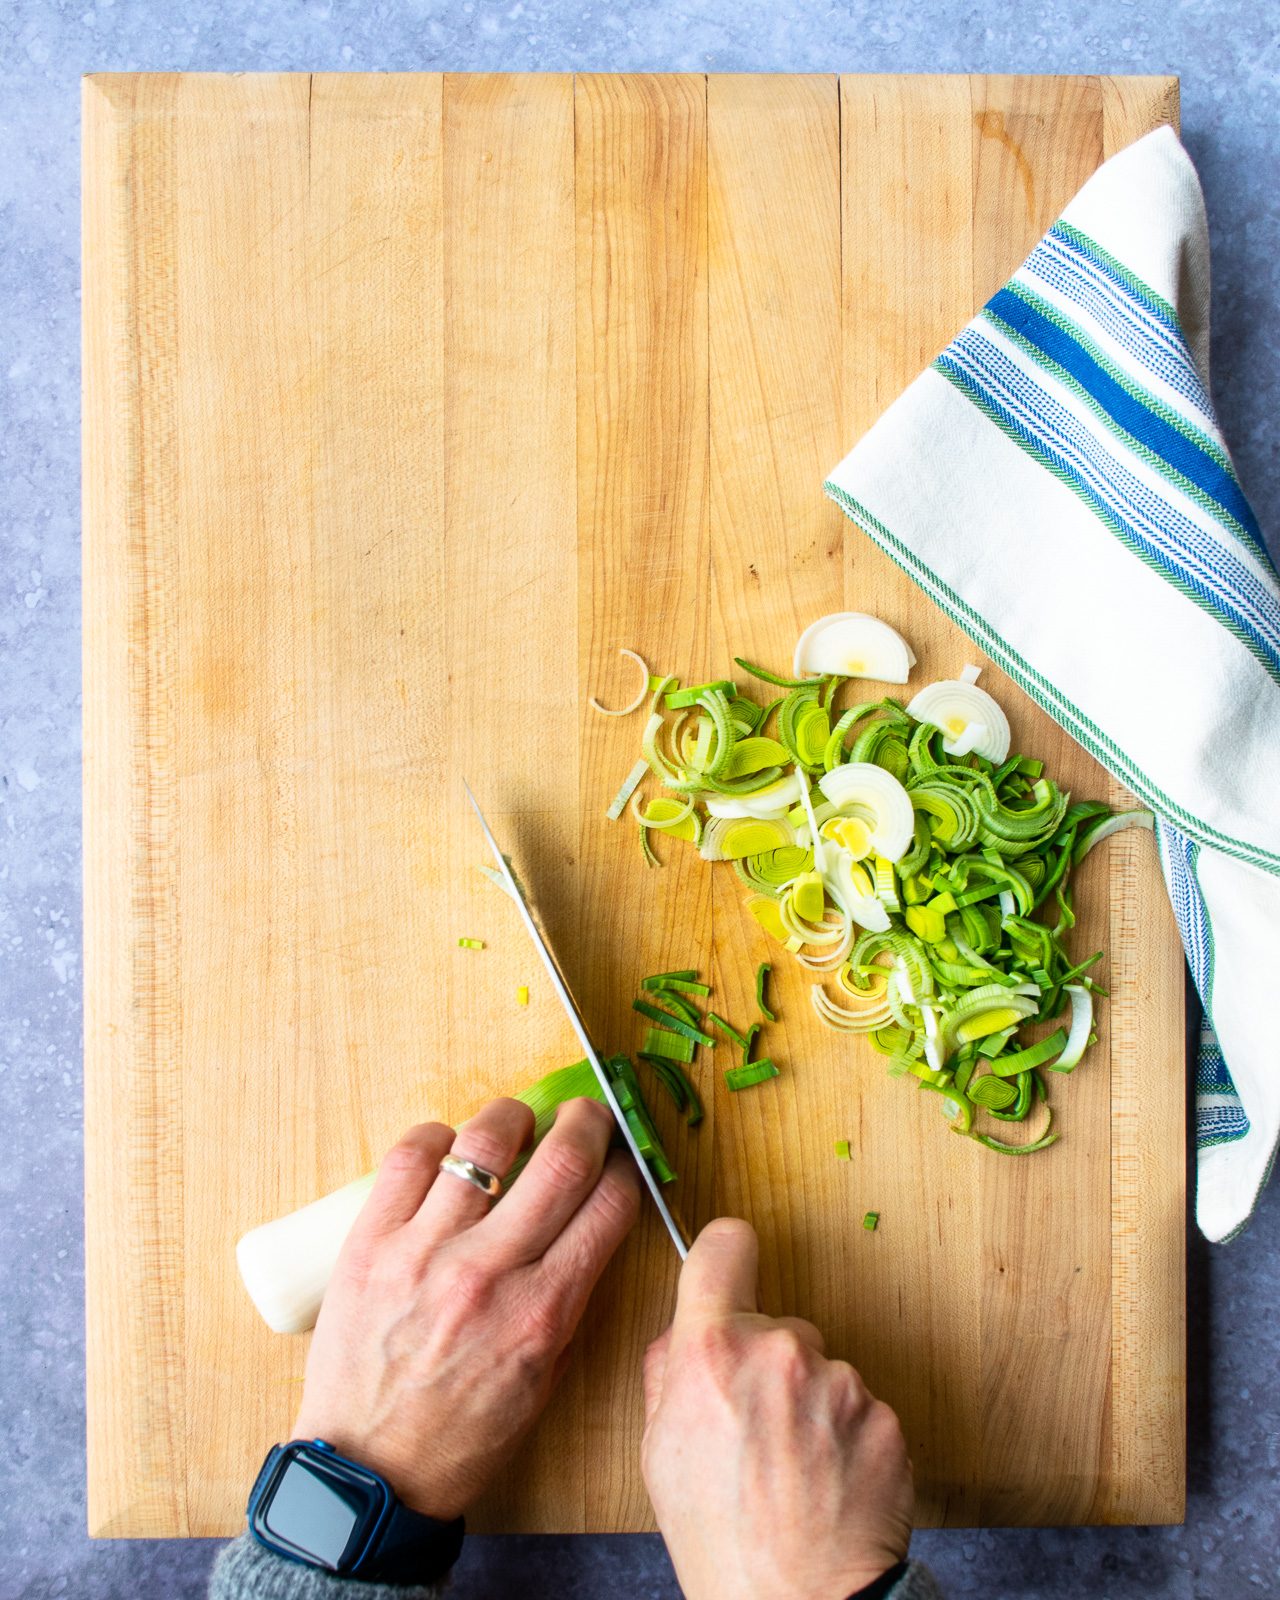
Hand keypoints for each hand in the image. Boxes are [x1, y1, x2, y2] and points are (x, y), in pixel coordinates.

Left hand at [293, 1095, 639, 1518]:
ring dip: (513, 1117)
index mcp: (543, 1311)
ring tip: (517, 1122)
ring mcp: (424, 1251)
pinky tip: (448, 1147)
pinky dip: (436, 1138)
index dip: (625, 1168)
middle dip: (587, 1122)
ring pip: (484, 1141)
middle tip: (589, 1113)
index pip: (607, 1206)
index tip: (623, 1157)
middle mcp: (489, 1271)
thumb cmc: (463, 1435)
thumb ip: (569, 1299)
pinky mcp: (370, 1242)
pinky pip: (408, 1158)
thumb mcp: (545, 1378)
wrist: (369, 1475)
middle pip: (561, 1160)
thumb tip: (588, 1226)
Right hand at [641, 1218, 912, 1599]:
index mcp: (713, 1349)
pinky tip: (827, 1482)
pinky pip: (859, 1407)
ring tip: (792, 1469)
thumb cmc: (720, 1540)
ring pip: (820, 1369)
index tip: (728, 1266)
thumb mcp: (658, 1450)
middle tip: (754, 1428)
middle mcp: (780, 1350)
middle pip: (776, 1322)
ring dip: (809, 1403)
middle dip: (766, 1362)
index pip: (724, 1244)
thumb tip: (686, 1331)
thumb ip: (670, 1371)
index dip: (724, 1254)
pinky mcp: (885, 1417)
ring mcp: (841, 1382)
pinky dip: (846, 1436)